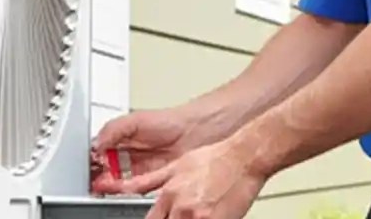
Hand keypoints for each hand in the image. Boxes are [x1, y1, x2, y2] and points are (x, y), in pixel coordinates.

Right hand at [90, 108, 201, 195]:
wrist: (196, 132)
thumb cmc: (170, 121)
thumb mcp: (135, 120)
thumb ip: (113, 129)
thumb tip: (96, 143)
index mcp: (121, 138)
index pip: (100, 151)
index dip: (92, 158)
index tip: (87, 164)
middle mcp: (129, 155)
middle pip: (106, 169)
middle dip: (97, 174)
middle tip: (91, 177)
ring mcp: (139, 170)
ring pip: (118, 180)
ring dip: (108, 184)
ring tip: (100, 184)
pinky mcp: (150, 181)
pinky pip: (133, 188)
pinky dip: (124, 189)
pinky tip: (119, 187)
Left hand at [123, 139, 267, 218]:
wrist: (244, 157)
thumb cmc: (216, 159)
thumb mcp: (177, 165)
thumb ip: (150, 180)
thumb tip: (127, 187)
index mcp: (169, 194)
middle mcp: (181, 207)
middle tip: (183, 215)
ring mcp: (198, 216)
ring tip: (199, 214)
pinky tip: (211, 215)